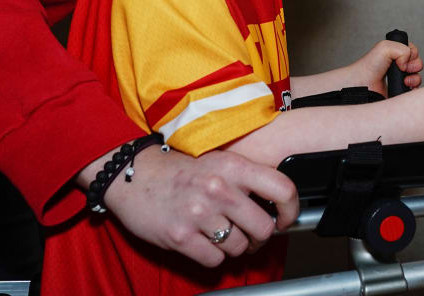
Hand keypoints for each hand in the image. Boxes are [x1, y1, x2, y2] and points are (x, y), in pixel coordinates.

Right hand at [100, 146, 298, 265]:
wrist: (132, 174)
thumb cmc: (179, 169)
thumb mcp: (218, 161)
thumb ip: (246, 179)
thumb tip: (275, 205)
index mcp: (234, 166)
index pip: (283, 189)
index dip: (291, 210)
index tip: (284, 219)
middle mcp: (220, 189)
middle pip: (263, 228)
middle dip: (259, 237)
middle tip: (250, 236)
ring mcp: (199, 213)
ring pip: (238, 247)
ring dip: (233, 247)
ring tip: (220, 235)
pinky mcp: (180, 236)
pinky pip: (213, 260)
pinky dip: (212, 257)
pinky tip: (202, 242)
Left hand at [349, 38, 423, 94]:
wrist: (363, 84)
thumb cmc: (368, 67)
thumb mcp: (386, 47)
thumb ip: (404, 48)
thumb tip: (408, 62)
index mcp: (395, 54)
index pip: (413, 52)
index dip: (413, 54)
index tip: (405, 58)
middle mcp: (398, 67)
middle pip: (418, 65)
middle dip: (416, 66)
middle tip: (405, 68)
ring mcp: (400, 80)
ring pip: (418, 78)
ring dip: (415, 78)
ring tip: (405, 80)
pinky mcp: (400, 92)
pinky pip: (414, 91)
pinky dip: (414, 89)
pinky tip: (405, 87)